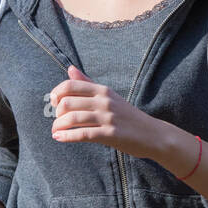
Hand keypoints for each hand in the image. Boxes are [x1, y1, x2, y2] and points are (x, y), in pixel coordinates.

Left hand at [49, 65, 166, 159]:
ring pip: (73, 119)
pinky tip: (59, 138)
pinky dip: (67, 137)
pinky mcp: (111, 134)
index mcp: (103, 90)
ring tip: (55, 131)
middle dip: (56, 113)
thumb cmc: (128, 116)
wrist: (153, 134)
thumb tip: (70, 68)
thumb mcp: (110, 96)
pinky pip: (83, 134)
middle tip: (57, 120)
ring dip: (58, 126)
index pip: (70, 86)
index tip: (53, 103)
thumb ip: (88, 84)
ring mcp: (108, 117)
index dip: (56, 94)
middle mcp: (105, 101)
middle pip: (68, 103)